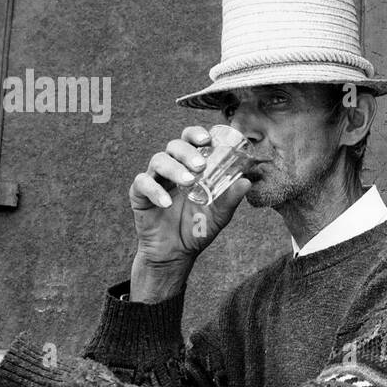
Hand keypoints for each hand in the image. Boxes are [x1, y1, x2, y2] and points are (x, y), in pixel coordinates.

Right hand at [130, 126, 251, 268]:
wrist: (177, 252)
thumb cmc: (198, 228)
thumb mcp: (219, 214)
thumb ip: (231, 198)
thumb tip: (246, 181)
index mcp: (191, 166)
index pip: (191, 141)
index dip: (197, 134)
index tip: (207, 139)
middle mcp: (172, 168)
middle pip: (174, 145)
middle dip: (188, 151)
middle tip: (201, 165)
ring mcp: (155, 179)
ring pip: (158, 160)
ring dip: (174, 168)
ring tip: (189, 182)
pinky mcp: (140, 194)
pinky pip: (143, 183)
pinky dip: (155, 190)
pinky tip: (167, 203)